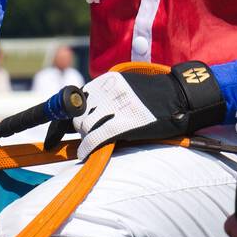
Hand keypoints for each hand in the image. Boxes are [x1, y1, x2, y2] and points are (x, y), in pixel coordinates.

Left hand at [74, 61, 225, 161]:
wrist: (182, 97)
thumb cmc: (158, 96)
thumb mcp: (128, 88)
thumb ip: (108, 97)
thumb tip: (87, 113)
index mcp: (107, 82)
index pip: (72, 99)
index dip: (61, 117)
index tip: (55, 132)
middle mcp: (105, 92)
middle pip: (76, 115)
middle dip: (76, 128)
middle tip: (81, 138)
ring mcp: (112, 108)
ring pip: (83, 127)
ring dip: (84, 137)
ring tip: (91, 144)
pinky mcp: (120, 124)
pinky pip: (93, 139)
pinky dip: (86, 148)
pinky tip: (86, 154)